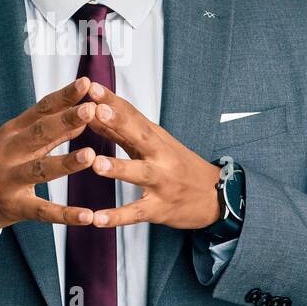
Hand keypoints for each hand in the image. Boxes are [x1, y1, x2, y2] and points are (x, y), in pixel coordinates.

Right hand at [0, 77, 100, 231]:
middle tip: (90, 110)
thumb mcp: (16, 141)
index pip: (40, 109)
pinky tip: (88, 216)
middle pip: (39, 134)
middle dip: (65, 121)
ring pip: (41, 170)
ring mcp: (10, 180)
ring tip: (91, 155)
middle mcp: (9, 152)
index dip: (63, 96)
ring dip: (66, 163)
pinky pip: (44, 211)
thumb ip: (49, 130)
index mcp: (12, 132)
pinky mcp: (15, 207)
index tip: (86, 83)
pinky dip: (66, 214)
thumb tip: (84, 116)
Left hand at [80, 81, 223, 229]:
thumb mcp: (153, 145)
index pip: (133, 114)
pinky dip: (117, 217)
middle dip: (118, 122)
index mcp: (156, 138)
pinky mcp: (159, 208)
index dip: (112, 100)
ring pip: (139, 173)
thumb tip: (92, 114)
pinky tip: (97, 219)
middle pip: (139, 136)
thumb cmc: (179, 166)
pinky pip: (136, 213)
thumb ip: (121, 132)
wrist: (216, 196)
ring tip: (96, 164)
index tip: (90, 87)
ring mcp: (162, 183)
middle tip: (96, 111)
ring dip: (118, 168)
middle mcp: (161, 157)